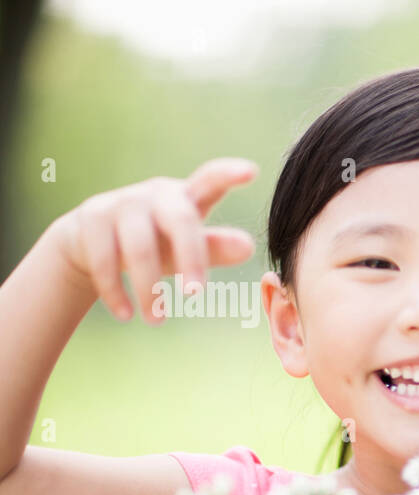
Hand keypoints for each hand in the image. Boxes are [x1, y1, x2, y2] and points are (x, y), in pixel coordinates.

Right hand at [51, 158, 258, 323]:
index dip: (228, 175)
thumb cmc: (155, 244)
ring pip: (138, 247)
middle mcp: (154, 194)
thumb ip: (215, 248)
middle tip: (196, 296)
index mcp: (185, 198)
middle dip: (191, 259)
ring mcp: (121, 202)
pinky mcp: (91, 218)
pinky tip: (125, 315)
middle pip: (179, 220)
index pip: (210, 180)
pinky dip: (116, 291)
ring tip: (157, 321)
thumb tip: (248, 247)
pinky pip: (104, 259)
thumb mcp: (186, 248)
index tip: (252, 171)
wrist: (88, 243)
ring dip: (149, 289)